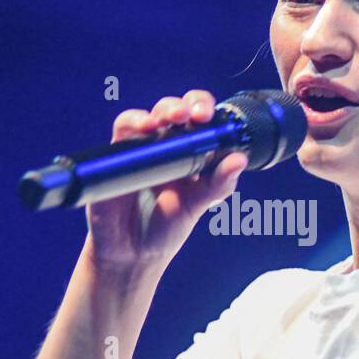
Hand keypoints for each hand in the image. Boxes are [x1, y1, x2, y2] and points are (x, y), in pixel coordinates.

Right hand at [83, 90, 247, 270]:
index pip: (202, 119)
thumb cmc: (166, 228)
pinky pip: (124, 127)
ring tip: (174, 119)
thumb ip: (219, 184)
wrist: (131, 254)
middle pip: (178, 109)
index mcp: (192, 154)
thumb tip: (240, 159)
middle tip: (197, 115)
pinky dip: (134, 121)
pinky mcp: (118, 154)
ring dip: (165, 110)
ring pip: (152, 114)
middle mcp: (167, 146)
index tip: (214, 117)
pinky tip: (144, 128)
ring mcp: (142, 148)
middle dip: (189, 105)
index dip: (207, 109)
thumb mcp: (198, 206)